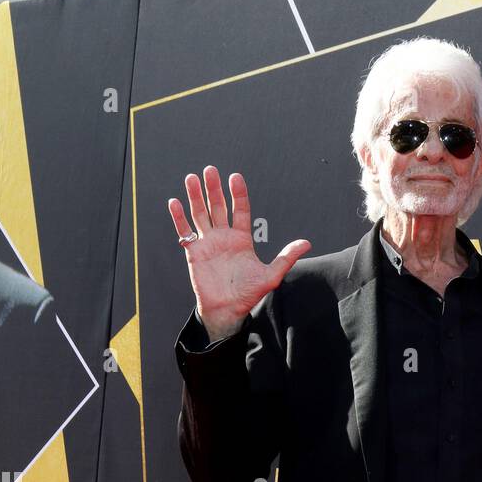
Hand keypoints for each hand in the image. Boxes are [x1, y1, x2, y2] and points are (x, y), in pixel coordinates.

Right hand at [168, 166, 310, 334]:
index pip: (240, 210)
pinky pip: (184, 231)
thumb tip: (306, 243)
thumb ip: (286, 257)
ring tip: (192, 178)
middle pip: (218, 207)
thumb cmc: (249, 295)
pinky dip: (178, 217)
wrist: (228, 310)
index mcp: (242, 239)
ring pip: (201, 214)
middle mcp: (224, 237)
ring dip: (196, 197)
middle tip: (210, 170)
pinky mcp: (194, 252)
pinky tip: (175, 202)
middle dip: (214, 189)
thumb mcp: (271, 275)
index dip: (238, 194)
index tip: (235, 177)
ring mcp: (208, 243)